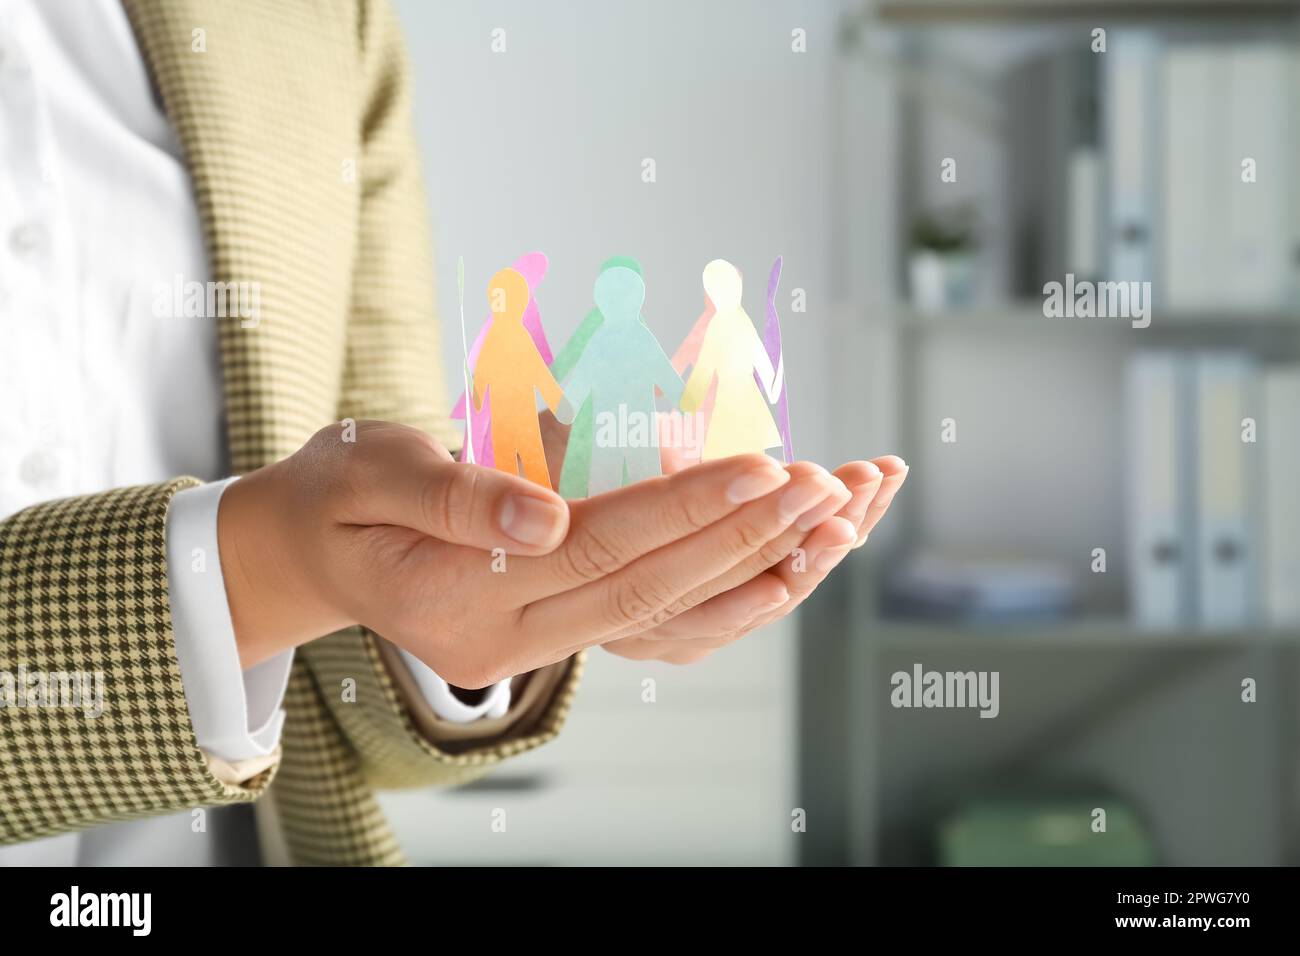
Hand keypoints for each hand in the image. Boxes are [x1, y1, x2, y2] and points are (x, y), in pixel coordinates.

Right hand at [217, 420, 848, 684]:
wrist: (315, 551)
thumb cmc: (338, 493)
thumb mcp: (369, 471)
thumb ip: (454, 497)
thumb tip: (548, 518)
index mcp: (456, 593)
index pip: (595, 548)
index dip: (683, 508)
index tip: (763, 466)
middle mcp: (504, 638)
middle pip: (645, 589)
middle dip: (742, 536)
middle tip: (826, 488)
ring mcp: (531, 649)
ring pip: (660, 617)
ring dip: (749, 569)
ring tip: (829, 524)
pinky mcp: (552, 637)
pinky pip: (650, 625)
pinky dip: (719, 595)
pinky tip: (778, 564)